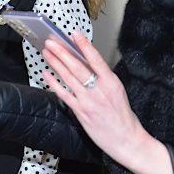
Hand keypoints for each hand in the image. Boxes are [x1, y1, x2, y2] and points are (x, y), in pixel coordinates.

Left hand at [42, 34, 171, 173]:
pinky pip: (64, 94)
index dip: (83, 45)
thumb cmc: (122, 116)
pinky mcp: (81, 112)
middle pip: (77, 66)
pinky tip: (46, 74)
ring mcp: (89, 101)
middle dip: (62, 52)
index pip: (95, 59)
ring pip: (68, 78)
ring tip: (46, 52)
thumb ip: (103, 78)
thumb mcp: (117, 91)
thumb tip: (85, 63)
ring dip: (55, 63)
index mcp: (112, 82)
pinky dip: (54, 83)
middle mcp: (100, 90)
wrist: (127, 140)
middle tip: (51, 41)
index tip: (74, 33)